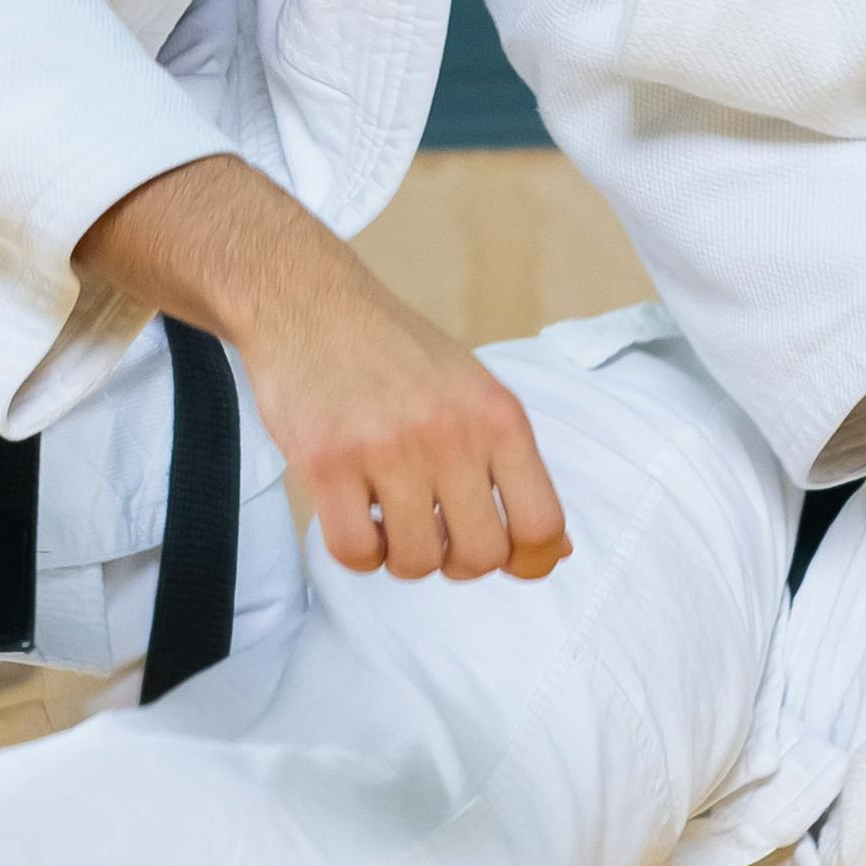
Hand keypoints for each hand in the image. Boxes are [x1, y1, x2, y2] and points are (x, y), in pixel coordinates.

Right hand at [236, 273, 571, 582]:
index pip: (542, 523)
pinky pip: (356, 553)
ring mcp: (387, 448)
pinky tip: (354, 517)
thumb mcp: (474, 392)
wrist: (308, 303)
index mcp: (498, 416)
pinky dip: (358, 553)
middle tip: (436, 534)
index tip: (510, 562)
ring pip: (417, 563)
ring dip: (403, 557)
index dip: (532, 561)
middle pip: (482, 555)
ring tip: (389, 520)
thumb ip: (511, 466)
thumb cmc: (394, 353)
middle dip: (459, 562)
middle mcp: (450, 432)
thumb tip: (557, 550)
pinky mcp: (327, 463)